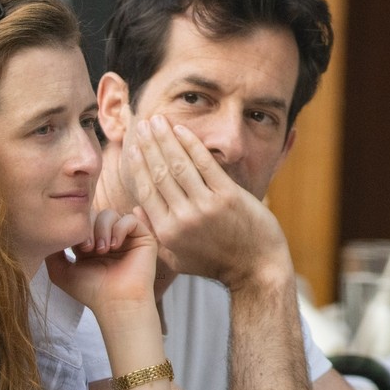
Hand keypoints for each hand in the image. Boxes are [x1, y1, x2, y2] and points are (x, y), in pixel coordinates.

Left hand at [46, 209, 157, 315]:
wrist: (116, 302)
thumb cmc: (91, 291)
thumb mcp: (60, 272)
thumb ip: (51, 253)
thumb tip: (44, 233)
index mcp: (89, 242)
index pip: (80, 221)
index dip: (75, 227)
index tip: (75, 247)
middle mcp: (107, 237)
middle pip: (93, 213)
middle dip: (88, 227)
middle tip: (88, 249)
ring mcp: (125, 236)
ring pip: (110, 213)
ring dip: (102, 229)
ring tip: (102, 250)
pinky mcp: (142, 237)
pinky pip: (129, 219)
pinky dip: (119, 228)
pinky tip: (115, 246)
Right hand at [122, 115, 289, 289]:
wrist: (256, 269)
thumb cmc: (216, 264)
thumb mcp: (178, 258)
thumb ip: (154, 233)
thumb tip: (136, 207)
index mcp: (167, 232)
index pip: (146, 191)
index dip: (137, 165)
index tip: (133, 147)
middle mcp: (183, 218)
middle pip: (159, 173)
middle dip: (149, 146)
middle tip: (142, 124)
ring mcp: (206, 206)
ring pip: (178, 165)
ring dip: (165, 139)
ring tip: (157, 121)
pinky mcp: (228, 196)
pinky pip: (205, 164)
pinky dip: (191, 144)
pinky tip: (181, 130)